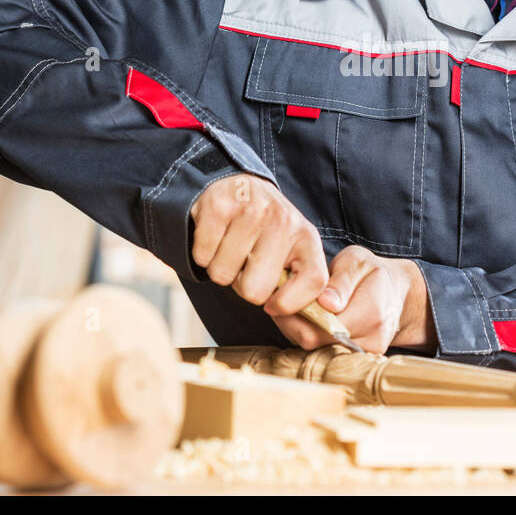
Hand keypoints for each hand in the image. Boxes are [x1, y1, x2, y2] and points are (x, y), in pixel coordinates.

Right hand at [189, 174, 326, 315]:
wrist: (238, 185)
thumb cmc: (266, 230)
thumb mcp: (292, 250)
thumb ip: (300, 283)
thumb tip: (310, 329)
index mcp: (306, 237)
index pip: (314, 282)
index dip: (291, 304)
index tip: (274, 305)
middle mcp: (282, 221)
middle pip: (256, 291)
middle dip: (244, 286)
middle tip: (247, 264)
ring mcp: (250, 212)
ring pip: (223, 276)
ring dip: (221, 268)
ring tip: (232, 247)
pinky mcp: (218, 206)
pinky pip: (202, 257)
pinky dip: (203, 254)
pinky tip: (216, 236)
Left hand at [269, 245, 435, 353]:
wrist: (393, 292)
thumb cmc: (370, 273)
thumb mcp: (356, 262)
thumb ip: (341, 281)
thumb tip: (326, 302)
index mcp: (372, 310)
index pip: (321, 324)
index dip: (296, 312)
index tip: (282, 296)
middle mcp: (373, 337)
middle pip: (315, 340)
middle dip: (294, 321)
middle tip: (285, 301)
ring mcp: (368, 352)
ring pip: (316, 348)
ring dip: (303, 329)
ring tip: (303, 308)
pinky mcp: (360, 359)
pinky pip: (325, 352)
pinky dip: (315, 337)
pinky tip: (315, 321)